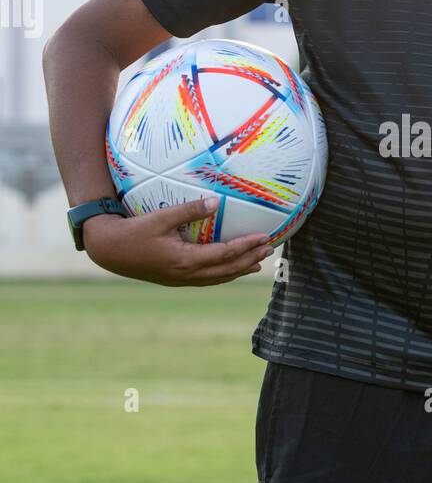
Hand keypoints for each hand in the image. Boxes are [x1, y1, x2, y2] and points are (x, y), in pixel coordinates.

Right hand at [82, 195, 275, 286]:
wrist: (109, 251)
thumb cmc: (133, 231)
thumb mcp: (161, 217)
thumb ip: (189, 210)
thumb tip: (216, 202)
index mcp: (185, 261)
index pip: (224, 255)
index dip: (246, 247)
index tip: (264, 238)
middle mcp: (186, 275)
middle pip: (227, 270)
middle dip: (250, 260)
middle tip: (269, 250)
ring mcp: (181, 280)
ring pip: (218, 278)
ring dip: (239, 270)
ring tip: (257, 264)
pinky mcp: (176, 279)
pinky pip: (207, 279)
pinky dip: (223, 274)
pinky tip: (230, 269)